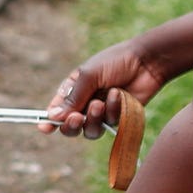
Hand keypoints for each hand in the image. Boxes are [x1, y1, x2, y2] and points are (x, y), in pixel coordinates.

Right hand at [45, 38, 173, 140]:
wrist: (147, 62)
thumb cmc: (116, 61)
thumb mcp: (89, 75)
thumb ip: (73, 97)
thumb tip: (53, 116)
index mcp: (74, 89)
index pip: (57, 109)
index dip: (50, 120)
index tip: (45, 128)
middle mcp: (85, 103)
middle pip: (71, 127)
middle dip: (71, 125)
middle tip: (76, 118)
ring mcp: (102, 112)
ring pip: (90, 130)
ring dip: (93, 119)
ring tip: (99, 104)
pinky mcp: (118, 118)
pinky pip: (109, 124)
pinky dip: (112, 111)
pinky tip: (118, 95)